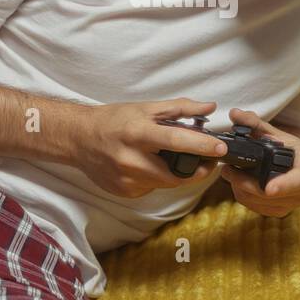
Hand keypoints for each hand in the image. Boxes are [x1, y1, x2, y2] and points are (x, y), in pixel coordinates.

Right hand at [74, 98, 228, 198]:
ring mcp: (126, 180)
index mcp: (137, 134)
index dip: (201, 146)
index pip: (175, 141)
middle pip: (176, 174)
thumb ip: (180, 108)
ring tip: (168, 156)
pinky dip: (157, 178)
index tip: (220, 148)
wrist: (79, 139)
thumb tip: (210, 106)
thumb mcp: (145, 108)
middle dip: (196, 169)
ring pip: (165, 183)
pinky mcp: (125, 192)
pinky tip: (147, 165)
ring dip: (174, 172)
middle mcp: (131, 160)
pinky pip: (152, 188)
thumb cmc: (113, 120)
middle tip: (208, 159)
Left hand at [219, 108, 299, 217]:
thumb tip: (234, 113)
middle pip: (272, 194)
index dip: (283, 185)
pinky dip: (245, 197)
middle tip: (227, 170)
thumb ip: (253, 123)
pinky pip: (259, 209)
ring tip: (230, 174)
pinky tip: (239, 184)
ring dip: (241, 189)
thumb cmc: (287, 147)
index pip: (298, 179)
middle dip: (246, 183)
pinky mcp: (282, 211)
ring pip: (261, 202)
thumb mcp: (273, 132)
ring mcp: (295, 202)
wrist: (296, 163)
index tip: (269, 188)